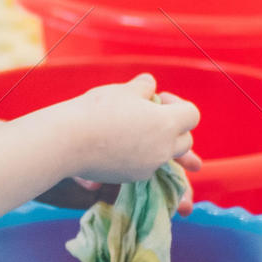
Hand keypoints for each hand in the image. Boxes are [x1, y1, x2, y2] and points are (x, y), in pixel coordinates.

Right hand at [63, 74, 199, 183]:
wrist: (69, 141)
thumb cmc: (97, 109)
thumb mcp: (123, 90)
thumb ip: (142, 87)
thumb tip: (149, 84)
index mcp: (167, 123)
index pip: (192, 114)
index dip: (177, 104)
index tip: (156, 99)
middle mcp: (164, 149)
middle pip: (186, 140)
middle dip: (174, 128)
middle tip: (151, 117)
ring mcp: (149, 166)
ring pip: (166, 156)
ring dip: (158, 143)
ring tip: (137, 131)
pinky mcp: (133, 177)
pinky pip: (147, 166)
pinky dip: (141, 156)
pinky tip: (121, 145)